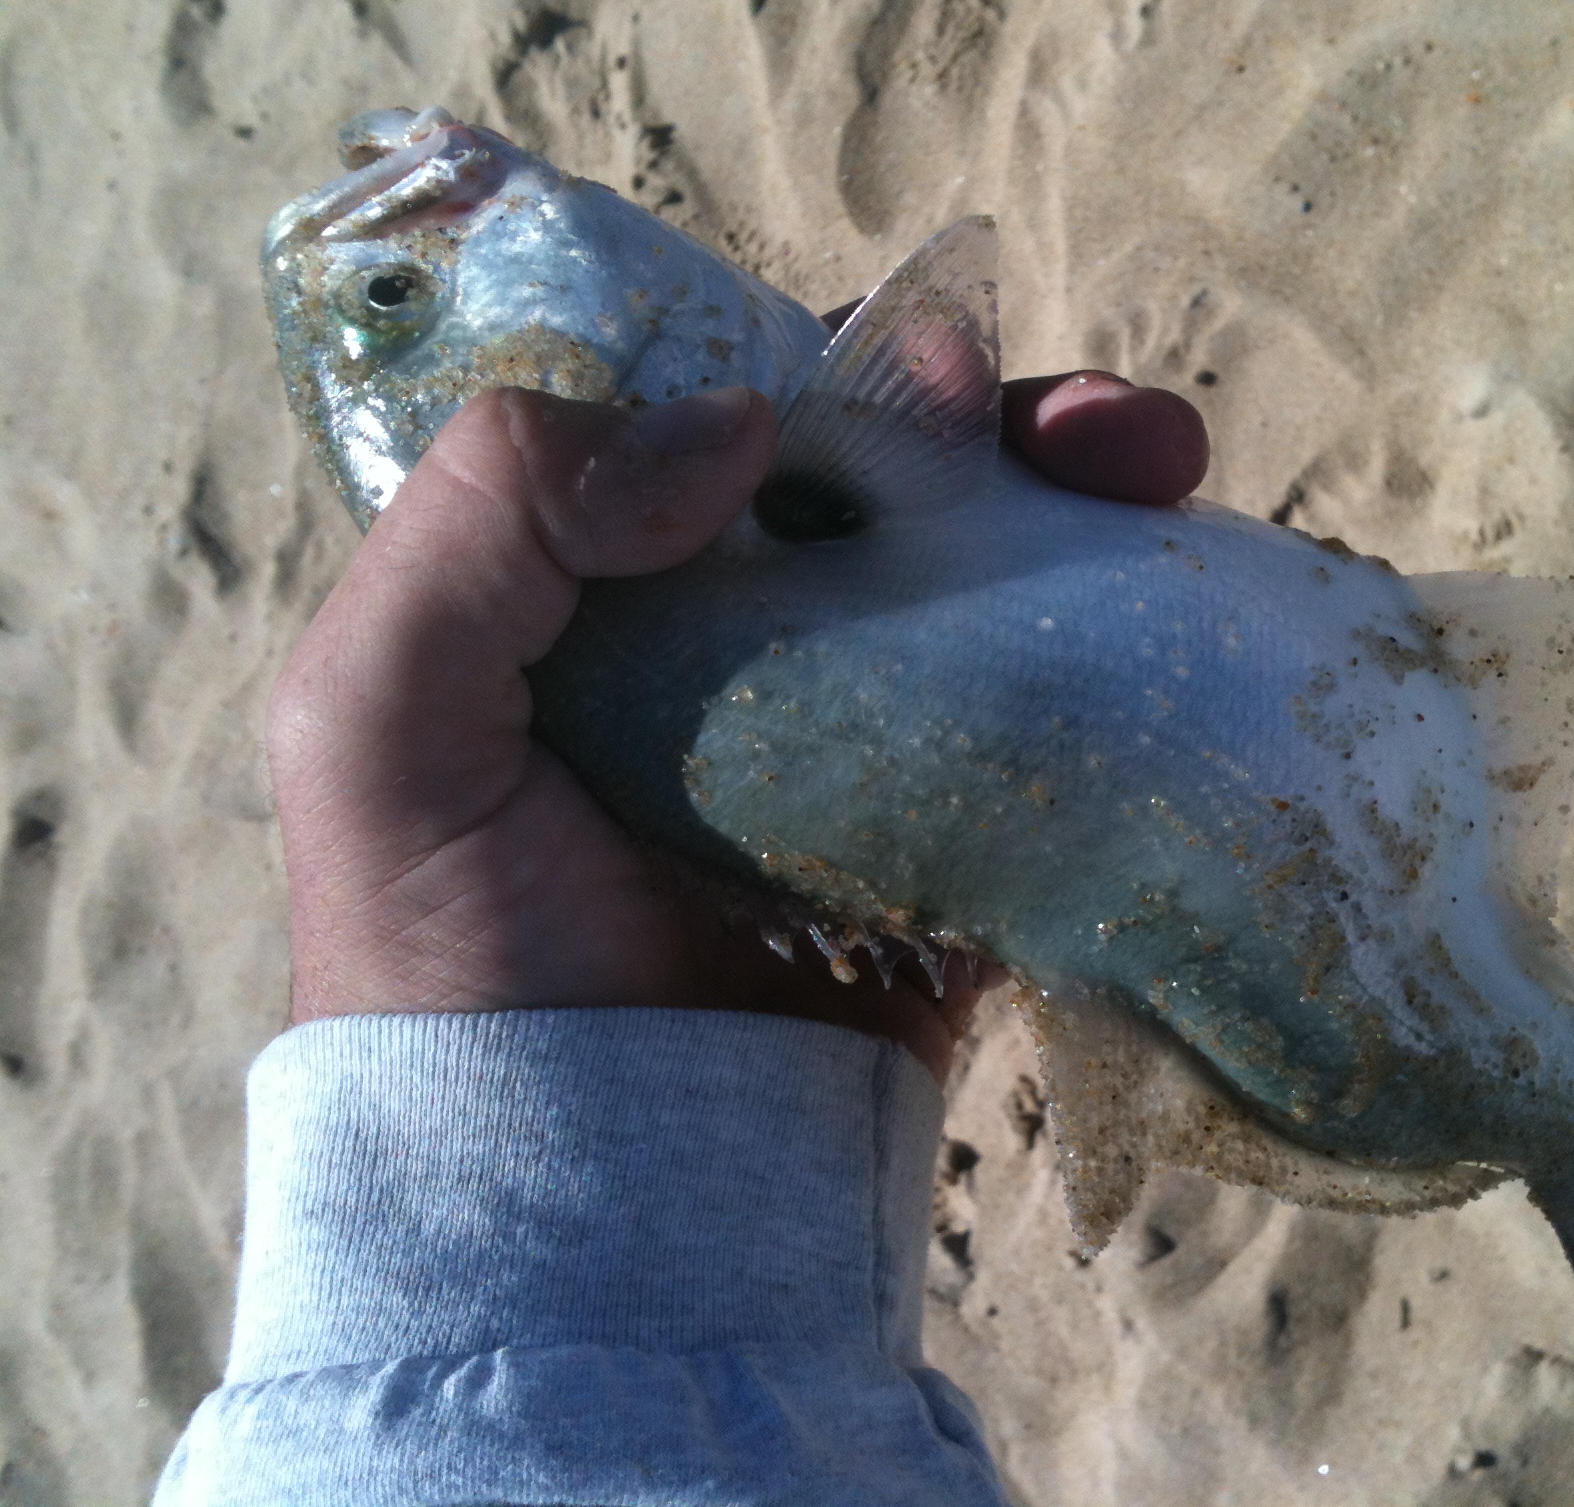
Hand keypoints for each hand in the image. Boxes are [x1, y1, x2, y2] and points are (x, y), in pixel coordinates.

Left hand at [268, 367, 1206, 1081]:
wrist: (587, 1211)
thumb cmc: (456, 965)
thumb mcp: (379, 721)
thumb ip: (493, 522)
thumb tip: (741, 425)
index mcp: (601, 597)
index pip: (735, 430)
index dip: (848, 374)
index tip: (945, 370)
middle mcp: (734, 656)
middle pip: (898, 501)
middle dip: (1017, 438)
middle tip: (1126, 434)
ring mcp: (857, 756)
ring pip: (992, 597)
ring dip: (1093, 530)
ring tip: (1174, 491)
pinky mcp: (950, 856)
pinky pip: (1050, 744)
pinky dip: (1122, 679)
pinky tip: (1186, 632)